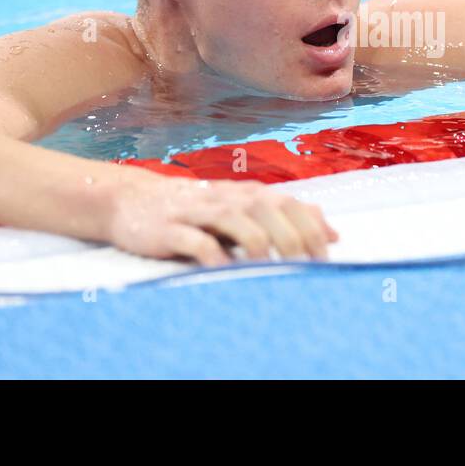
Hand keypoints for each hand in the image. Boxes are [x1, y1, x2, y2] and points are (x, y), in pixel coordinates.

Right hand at [107, 170, 337, 264]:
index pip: (289, 205)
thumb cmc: (198, 210)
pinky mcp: (171, 229)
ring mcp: (198, 212)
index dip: (310, 229)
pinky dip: (214, 256)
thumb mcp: (244, 208)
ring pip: (237, 221)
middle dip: (291, 239)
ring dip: (258, 245)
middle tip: (304, 267)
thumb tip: (332, 233)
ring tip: (271, 269)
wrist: (133, 199)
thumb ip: (287, 218)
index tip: (325, 257)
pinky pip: (197, 241)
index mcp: (249, 194)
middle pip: (268, 211)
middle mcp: (228, 198)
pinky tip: (226, 271)